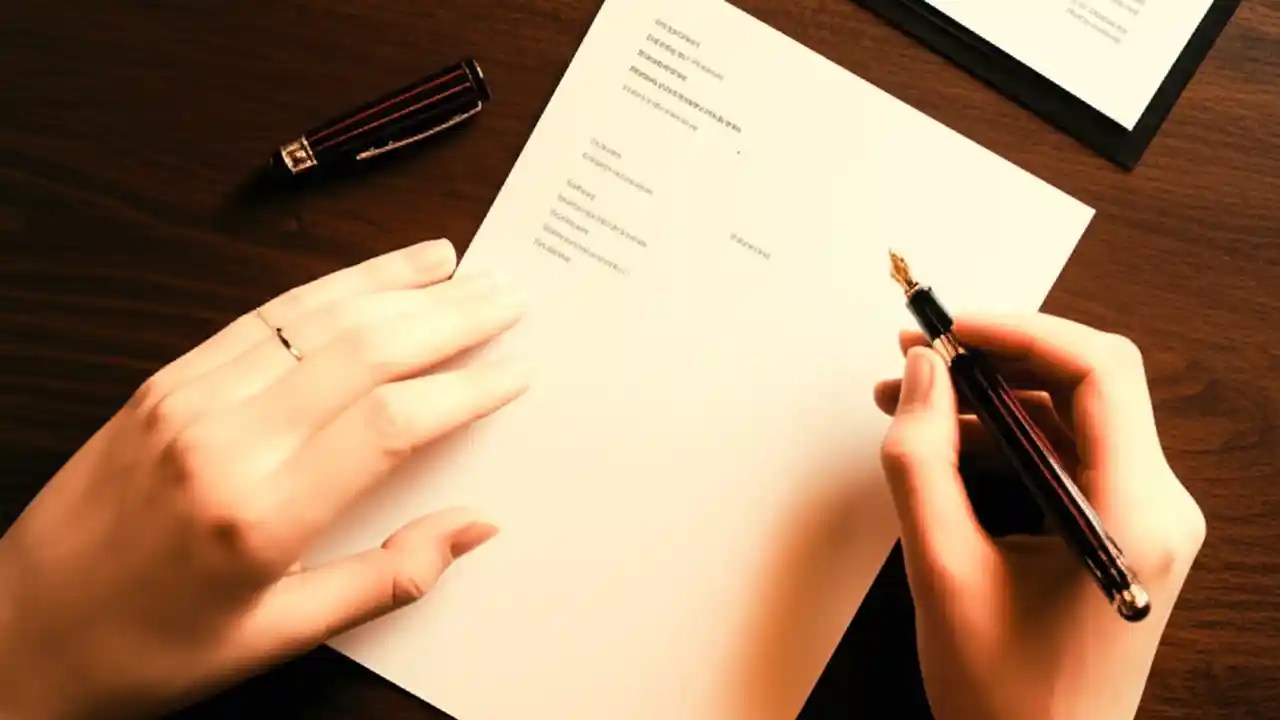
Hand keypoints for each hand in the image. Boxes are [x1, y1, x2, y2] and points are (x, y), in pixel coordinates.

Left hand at [0, 239, 528, 718]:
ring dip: (392, 285)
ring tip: (454, 266)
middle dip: (447, 318)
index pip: (392, 424)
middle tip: (505, 297)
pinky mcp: (164, 381)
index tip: (512, 371)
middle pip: (363, 352)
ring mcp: (188, 400)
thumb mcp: (279, 635)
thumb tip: (473, 527)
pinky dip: (325, 289)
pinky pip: (262, 319)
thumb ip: (388, 578)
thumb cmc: (149, 647)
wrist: (19, 630)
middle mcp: (225, 442)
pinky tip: (367, 277)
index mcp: (261, 517)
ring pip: (314, 319)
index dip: (464, 389)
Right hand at [873, 314, 1204, 719]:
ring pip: (1068, 416)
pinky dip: (1002, 436)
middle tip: (917, 352)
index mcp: (1135, 515)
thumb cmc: (1007, 698)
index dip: (1018, 330)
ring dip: (989, 397)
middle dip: (994, 357)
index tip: (950, 327)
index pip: (1099, 372)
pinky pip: (1063, 455)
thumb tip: (925, 374)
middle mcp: (1156, 508)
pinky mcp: (1118, 530)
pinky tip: (941, 441)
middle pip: (1085, 383)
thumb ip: (921, 463)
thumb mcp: (942, 571)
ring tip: (909, 397)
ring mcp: (1142, 520)